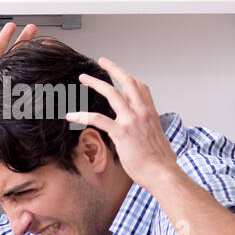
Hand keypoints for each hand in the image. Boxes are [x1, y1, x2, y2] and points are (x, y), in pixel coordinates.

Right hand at [0, 21, 37, 130]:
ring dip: (1, 38)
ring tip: (10, 26)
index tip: (45, 47)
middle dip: (21, 41)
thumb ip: (29, 113)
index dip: (34, 58)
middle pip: (11, 56)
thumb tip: (52, 109)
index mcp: (10, 89)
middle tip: (31, 29)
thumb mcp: (15, 120)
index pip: (24, 68)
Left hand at [64, 58, 177, 192]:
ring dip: (96, 83)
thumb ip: (153, 133)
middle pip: (128, 82)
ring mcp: (131, 121)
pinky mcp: (121, 133)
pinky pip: (98, 119)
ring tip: (84, 78)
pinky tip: (71, 115)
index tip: (121, 72)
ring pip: (112, 93)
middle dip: (114, 68)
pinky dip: (82, 115)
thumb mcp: (160, 140)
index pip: (141, 87)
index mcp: (151, 114)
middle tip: (103, 61)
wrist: (163, 173)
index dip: (129, 77)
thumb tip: (153, 136)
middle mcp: (142, 113)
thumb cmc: (162, 162)